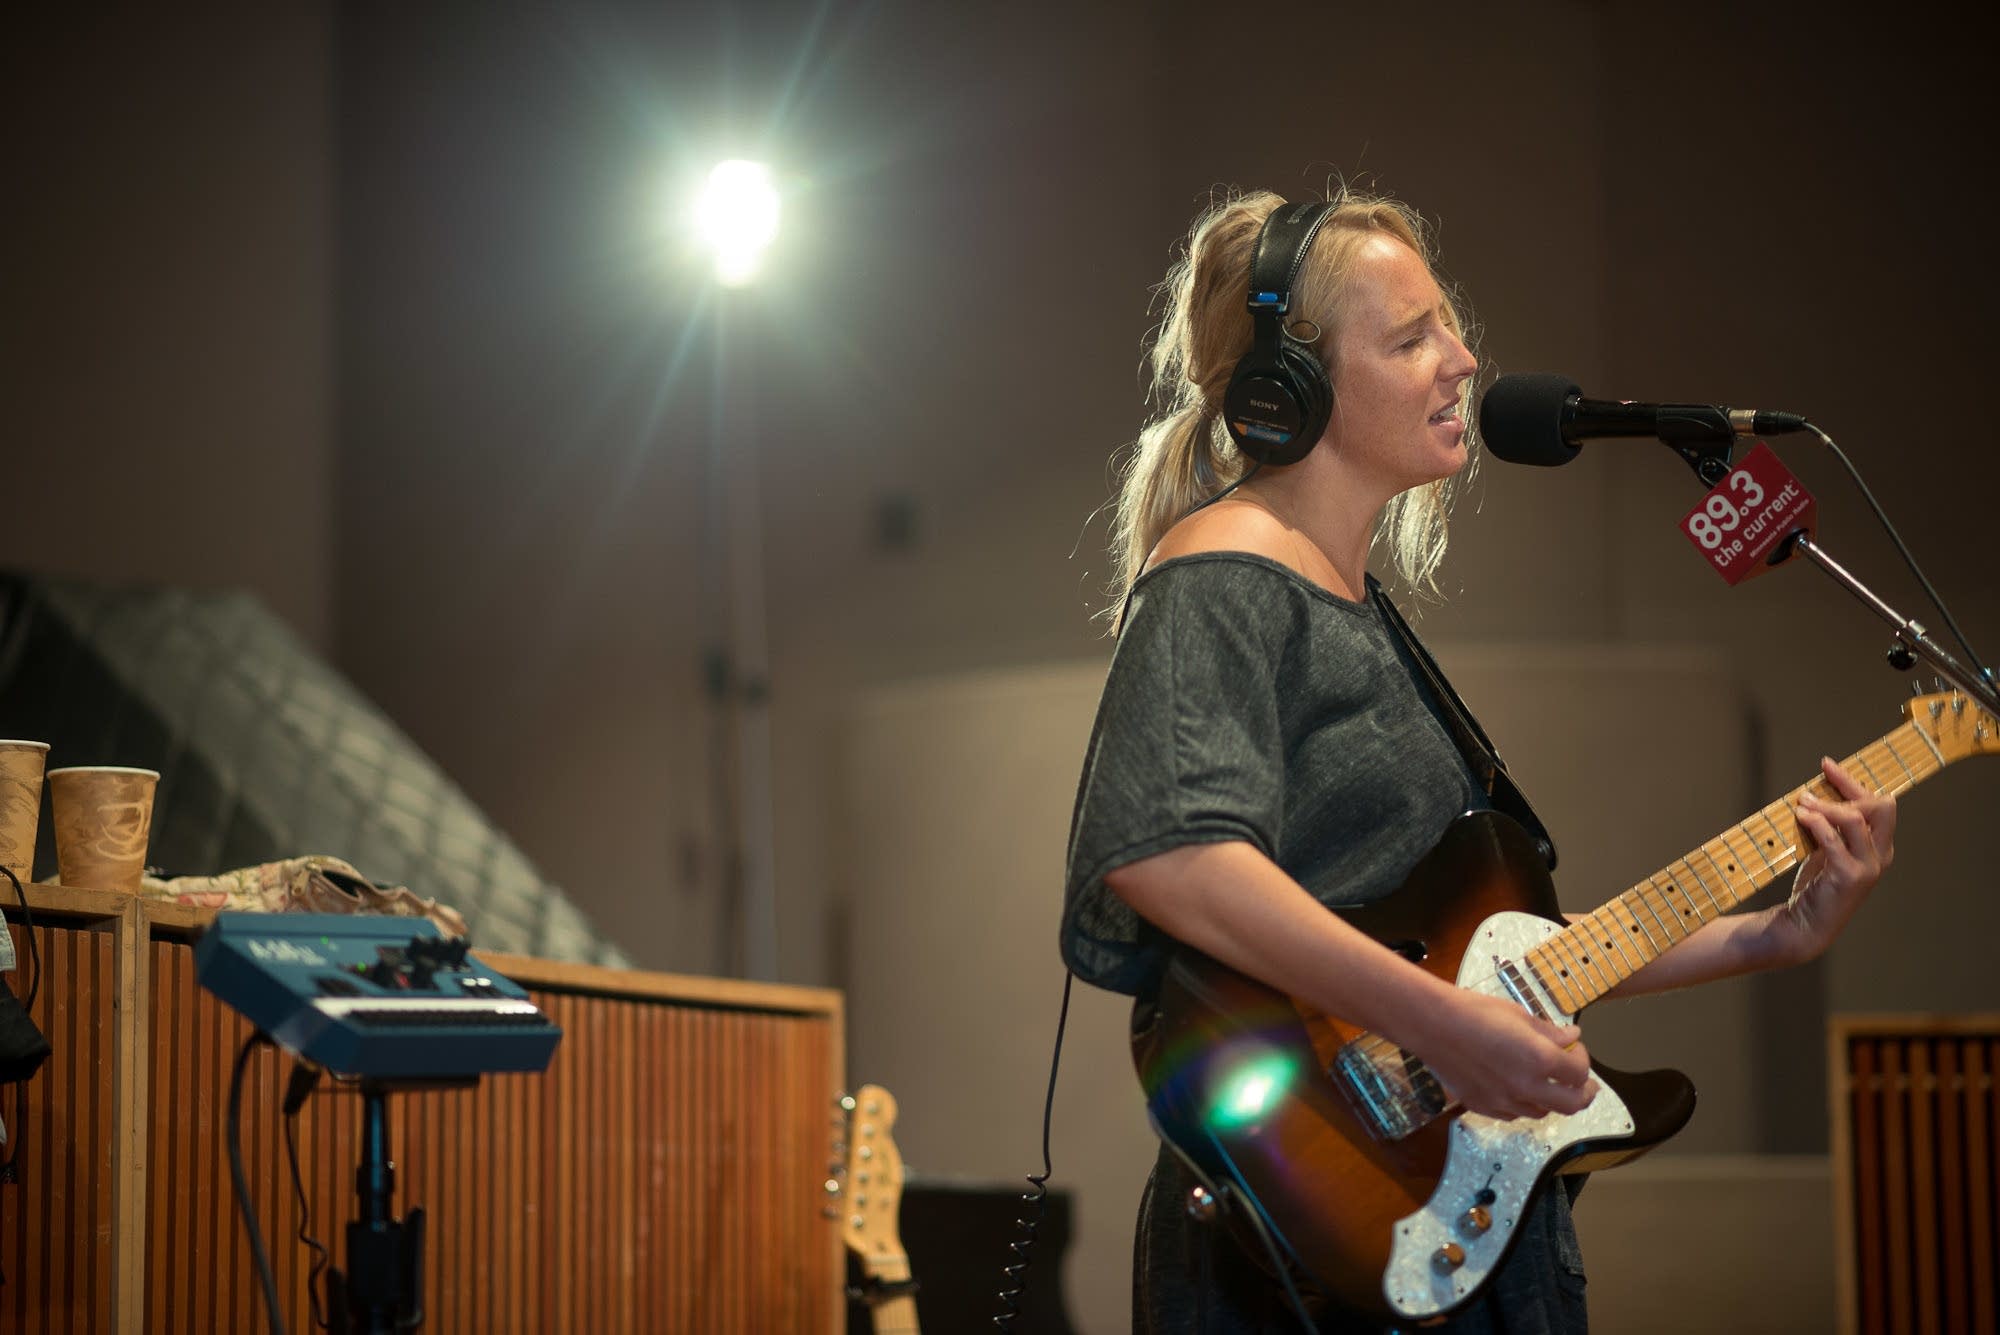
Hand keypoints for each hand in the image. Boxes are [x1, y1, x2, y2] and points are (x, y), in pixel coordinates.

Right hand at [1405, 987, 1598, 1121]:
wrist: (1431, 1024)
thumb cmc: (1473, 1011)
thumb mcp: (1518, 1015)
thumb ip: (1549, 1032)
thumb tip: (1571, 1037)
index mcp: (1540, 1059)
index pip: (1580, 1072)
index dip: (1582, 1058)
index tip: (1574, 1047)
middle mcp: (1526, 1087)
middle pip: (1572, 1105)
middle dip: (1584, 1094)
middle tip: (1585, 1085)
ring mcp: (1504, 1101)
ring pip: (1542, 1112)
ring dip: (1551, 1099)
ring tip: (1546, 1082)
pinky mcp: (1483, 1107)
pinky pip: (1514, 1114)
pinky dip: (1523, 1104)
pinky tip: (1516, 1088)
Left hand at [1776, 757, 1896, 961]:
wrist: (1805, 924)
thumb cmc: (1816, 885)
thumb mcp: (1826, 849)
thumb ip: (1830, 826)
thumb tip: (1814, 791)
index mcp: (1880, 846)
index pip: (1878, 804)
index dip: (1852, 781)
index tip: (1826, 765)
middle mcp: (1881, 854)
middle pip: (1880, 806)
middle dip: (1849, 786)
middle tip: (1817, 781)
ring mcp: (1868, 867)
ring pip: (1856, 819)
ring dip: (1826, 805)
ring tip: (1802, 803)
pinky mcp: (1849, 877)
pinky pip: (1834, 840)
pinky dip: (1818, 823)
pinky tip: (1801, 816)